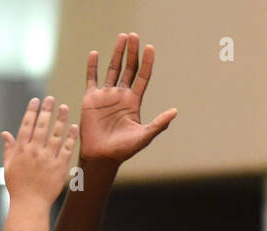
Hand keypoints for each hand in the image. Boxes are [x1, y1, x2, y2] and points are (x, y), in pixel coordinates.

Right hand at [1, 97, 77, 204]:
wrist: (30, 205)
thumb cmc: (18, 187)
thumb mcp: (8, 167)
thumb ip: (8, 149)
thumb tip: (5, 133)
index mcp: (21, 150)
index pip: (27, 125)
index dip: (32, 111)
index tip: (36, 101)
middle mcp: (34, 152)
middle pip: (42, 126)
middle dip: (46, 110)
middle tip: (51, 99)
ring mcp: (48, 158)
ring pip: (55, 134)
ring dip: (60, 119)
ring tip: (64, 107)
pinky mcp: (59, 167)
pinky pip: (66, 148)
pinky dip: (70, 137)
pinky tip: (73, 126)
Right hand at [79, 34, 177, 164]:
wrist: (101, 157)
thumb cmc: (123, 150)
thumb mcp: (144, 136)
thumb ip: (158, 124)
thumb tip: (175, 112)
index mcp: (134, 102)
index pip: (142, 77)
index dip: (147, 62)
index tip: (150, 47)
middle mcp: (121, 96)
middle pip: (128, 69)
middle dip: (132, 52)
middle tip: (134, 36)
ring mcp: (106, 96)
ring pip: (112, 69)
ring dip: (117, 54)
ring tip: (122, 37)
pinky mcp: (91, 99)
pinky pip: (92, 79)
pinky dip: (92, 66)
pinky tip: (95, 53)